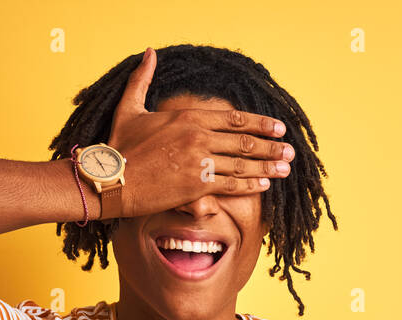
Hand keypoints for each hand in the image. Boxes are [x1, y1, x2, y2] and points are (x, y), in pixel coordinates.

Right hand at [105, 47, 292, 218]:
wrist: (111, 179)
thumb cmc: (119, 146)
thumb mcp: (130, 107)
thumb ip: (143, 79)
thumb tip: (150, 52)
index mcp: (188, 117)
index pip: (234, 119)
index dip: (260, 124)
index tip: (278, 127)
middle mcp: (199, 137)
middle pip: (244, 141)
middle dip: (271, 146)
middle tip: (289, 150)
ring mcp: (200, 161)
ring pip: (243, 164)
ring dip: (268, 166)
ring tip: (285, 168)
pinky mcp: (197, 185)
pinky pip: (231, 184)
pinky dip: (250, 184)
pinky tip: (264, 183)